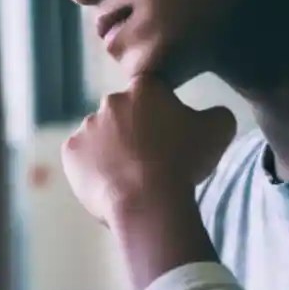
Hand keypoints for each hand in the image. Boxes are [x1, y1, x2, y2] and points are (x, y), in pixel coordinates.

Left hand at [61, 76, 236, 226]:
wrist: (149, 201)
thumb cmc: (184, 162)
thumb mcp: (218, 130)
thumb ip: (215, 113)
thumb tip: (212, 114)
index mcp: (144, 88)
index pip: (152, 95)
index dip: (160, 116)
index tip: (166, 137)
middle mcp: (110, 101)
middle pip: (122, 114)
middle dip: (133, 131)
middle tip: (148, 159)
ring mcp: (86, 126)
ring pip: (99, 136)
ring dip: (110, 149)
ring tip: (128, 175)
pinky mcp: (70, 152)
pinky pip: (81, 157)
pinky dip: (91, 167)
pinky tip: (109, 183)